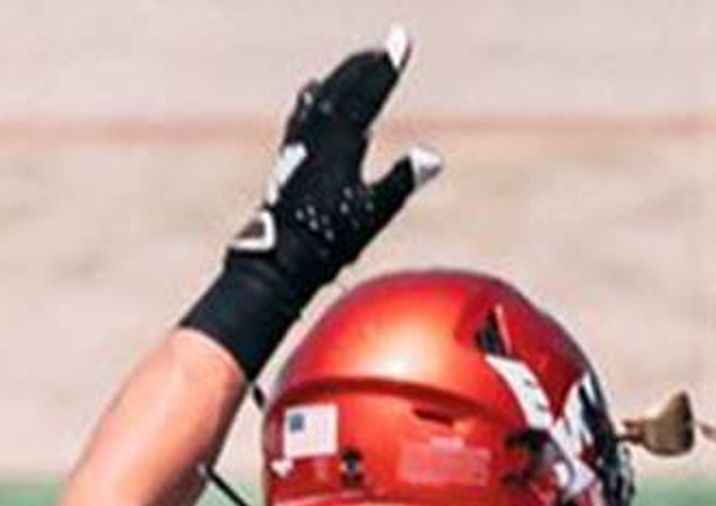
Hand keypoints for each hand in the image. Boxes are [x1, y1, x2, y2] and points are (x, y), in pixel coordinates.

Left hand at [225, 27, 441, 298]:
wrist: (283, 253)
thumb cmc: (329, 237)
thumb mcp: (374, 210)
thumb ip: (402, 179)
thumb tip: (432, 157)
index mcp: (341, 142)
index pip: (368, 93)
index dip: (386, 67)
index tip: (399, 42)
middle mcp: (317, 134)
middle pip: (342, 86)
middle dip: (364, 66)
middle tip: (382, 50)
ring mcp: (301, 143)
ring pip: (321, 95)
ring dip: (341, 77)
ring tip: (356, 66)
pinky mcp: (290, 155)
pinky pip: (304, 112)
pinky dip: (316, 96)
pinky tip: (314, 95)